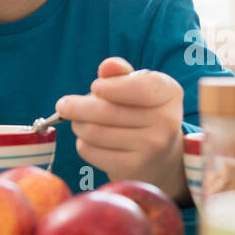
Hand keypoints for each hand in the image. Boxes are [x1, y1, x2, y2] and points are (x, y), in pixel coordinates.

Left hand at [56, 57, 187, 202]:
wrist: (160, 157)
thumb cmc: (143, 113)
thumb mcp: (138, 88)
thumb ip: (121, 75)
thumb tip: (107, 66)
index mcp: (170, 93)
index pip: (142, 88)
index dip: (113, 88)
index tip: (95, 87)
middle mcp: (167, 122)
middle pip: (107, 111)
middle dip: (78, 107)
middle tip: (65, 105)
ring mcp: (152, 148)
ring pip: (94, 132)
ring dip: (79, 125)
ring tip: (80, 122)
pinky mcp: (133, 168)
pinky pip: (91, 151)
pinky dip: (83, 144)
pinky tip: (91, 141)